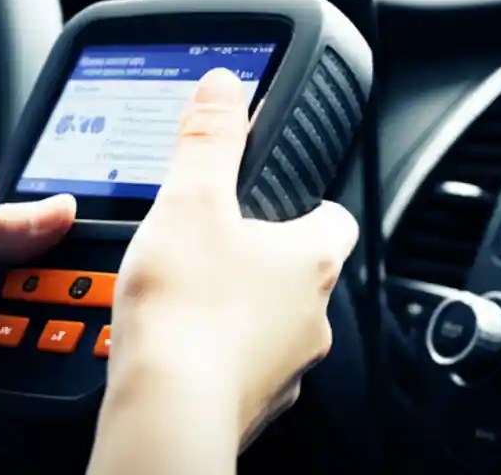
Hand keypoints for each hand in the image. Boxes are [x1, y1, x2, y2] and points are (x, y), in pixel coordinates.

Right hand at [89, 69, 357, 473]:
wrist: (165, 413)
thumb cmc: (186, 315)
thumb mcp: (190, 201)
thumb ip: (208, 140)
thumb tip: (224, 87)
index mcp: (312, 260)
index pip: (335, 219)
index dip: (308, 202)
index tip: (278, 195)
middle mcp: (313, 318)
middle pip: (300, 274)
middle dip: (261, 258)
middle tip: (211, 244)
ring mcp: (287, 368)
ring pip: (272, 325)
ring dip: (238, 309)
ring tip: (185, 295)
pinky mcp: (251, 405)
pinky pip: (241, 369)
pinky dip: (216, 354)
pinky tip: (177, 344)